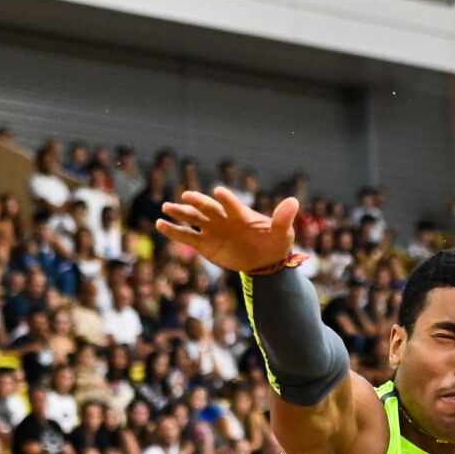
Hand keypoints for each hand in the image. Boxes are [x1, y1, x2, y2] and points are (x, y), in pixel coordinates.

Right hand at [156, 188, 296, 274]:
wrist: (264, 261)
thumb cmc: (274, 243)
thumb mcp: (282, 232)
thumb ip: (283, 218)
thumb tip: (293, 201)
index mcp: (240, 214)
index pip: (231, 204)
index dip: (226, 199)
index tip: (219, 192)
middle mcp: (223, 218)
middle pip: (207, 208)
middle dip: (198, 202)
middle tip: (186, 196)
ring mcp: (211, 230)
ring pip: (193, 219)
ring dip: (180, 213)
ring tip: (166, 207)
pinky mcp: (204, 244)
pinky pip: (186, 236)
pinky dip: (174, 231)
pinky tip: (161, 224)